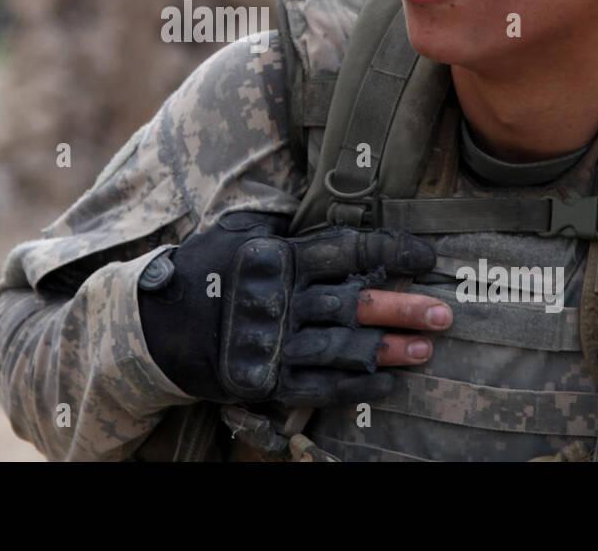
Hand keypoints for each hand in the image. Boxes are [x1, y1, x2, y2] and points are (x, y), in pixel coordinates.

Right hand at [137, 211, 450, 407]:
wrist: (151, 327)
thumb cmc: (200, 270)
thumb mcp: (235, 233)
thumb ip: (279, 225)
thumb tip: (318, 210)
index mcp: (276, 258)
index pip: (345, 250)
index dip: (391, 251)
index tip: (428, 257)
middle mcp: (279, 300)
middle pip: (352, 302)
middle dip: (403, 308)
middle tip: (445, 313)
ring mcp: (273, 344)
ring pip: (343, 347)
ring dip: (388, 348)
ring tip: (428, 350)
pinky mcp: (265, 381)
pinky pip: (321, 387)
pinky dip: (356, 385)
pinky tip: (386, 381)